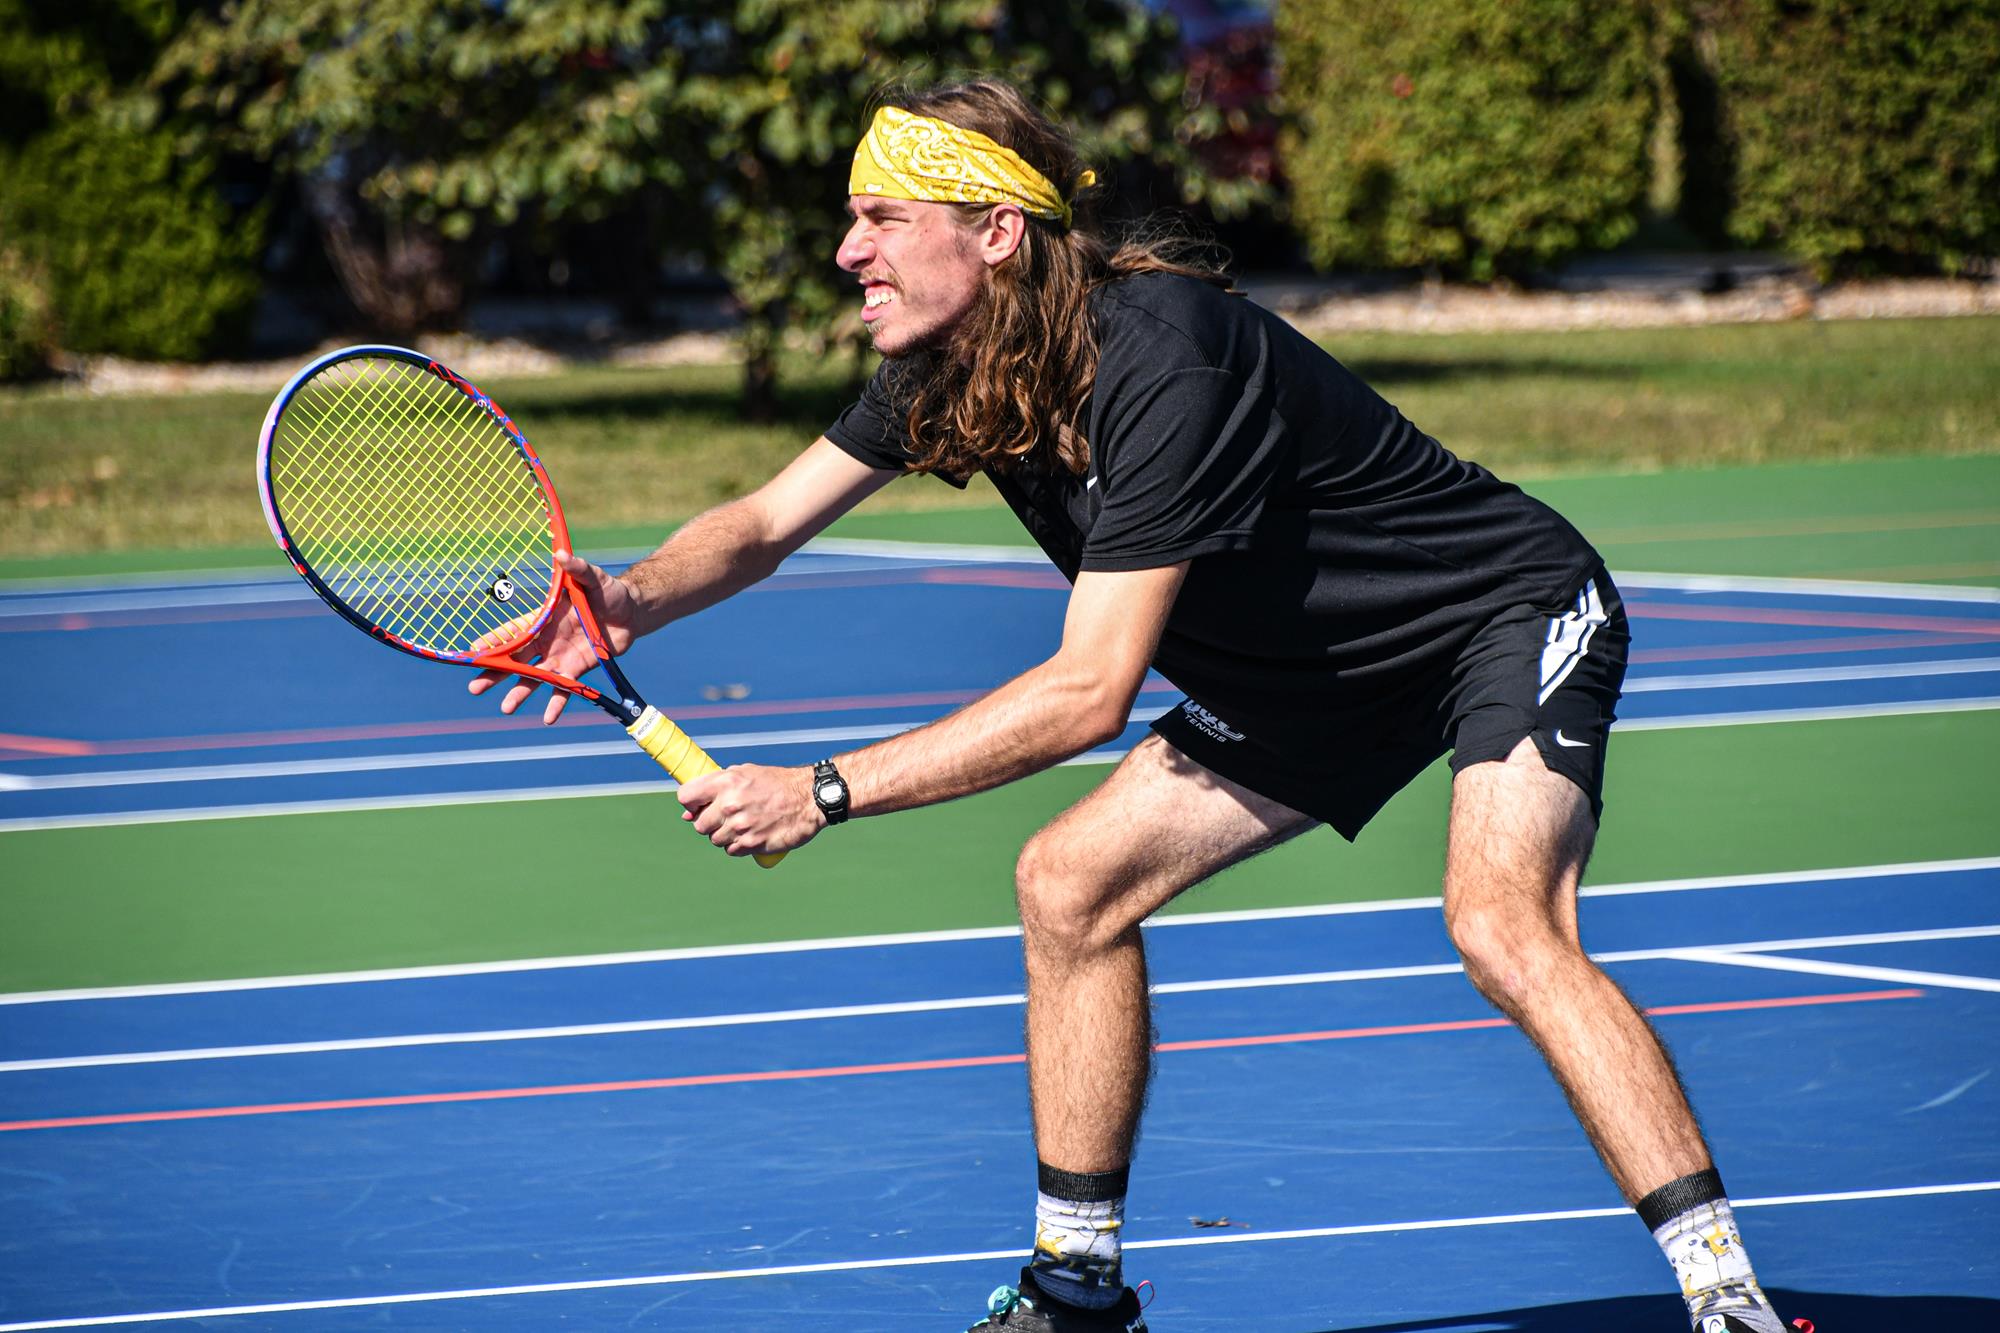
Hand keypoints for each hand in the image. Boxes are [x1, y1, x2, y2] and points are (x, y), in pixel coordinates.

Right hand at [468, 549, 641, 723]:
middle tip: (475, 687)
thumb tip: (562, 554)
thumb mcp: (593, 578)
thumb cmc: (608, 591)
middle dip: (496, 673)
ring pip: (535, 678)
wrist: (631, 612)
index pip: (514, 632)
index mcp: (543, 619)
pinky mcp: (577, 670)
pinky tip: (549, 718)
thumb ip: (578, 569)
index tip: (474, 653)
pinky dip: (557, 703)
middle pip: (516, 660)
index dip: (494, 642)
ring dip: (521, 692)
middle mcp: (547, 641)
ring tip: (506, 708)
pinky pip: (565, 689)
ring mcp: (560, 658)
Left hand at [678, 764, 824, 857]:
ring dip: (725, 835)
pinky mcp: (752, 844)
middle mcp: (729, 805)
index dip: (690, 803)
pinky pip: (731, 851)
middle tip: (727, 817)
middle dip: (709, 822)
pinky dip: (738, 846)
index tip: (699, 806)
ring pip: (715, 840)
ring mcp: (740, 826)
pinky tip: (751, 835)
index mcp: (725, 782)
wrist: (809, 798)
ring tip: (743, 824)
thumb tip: (688, 812)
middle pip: (698, 824)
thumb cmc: (777, 783)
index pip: (685, 797)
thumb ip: (716, 787)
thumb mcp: (745, 773)